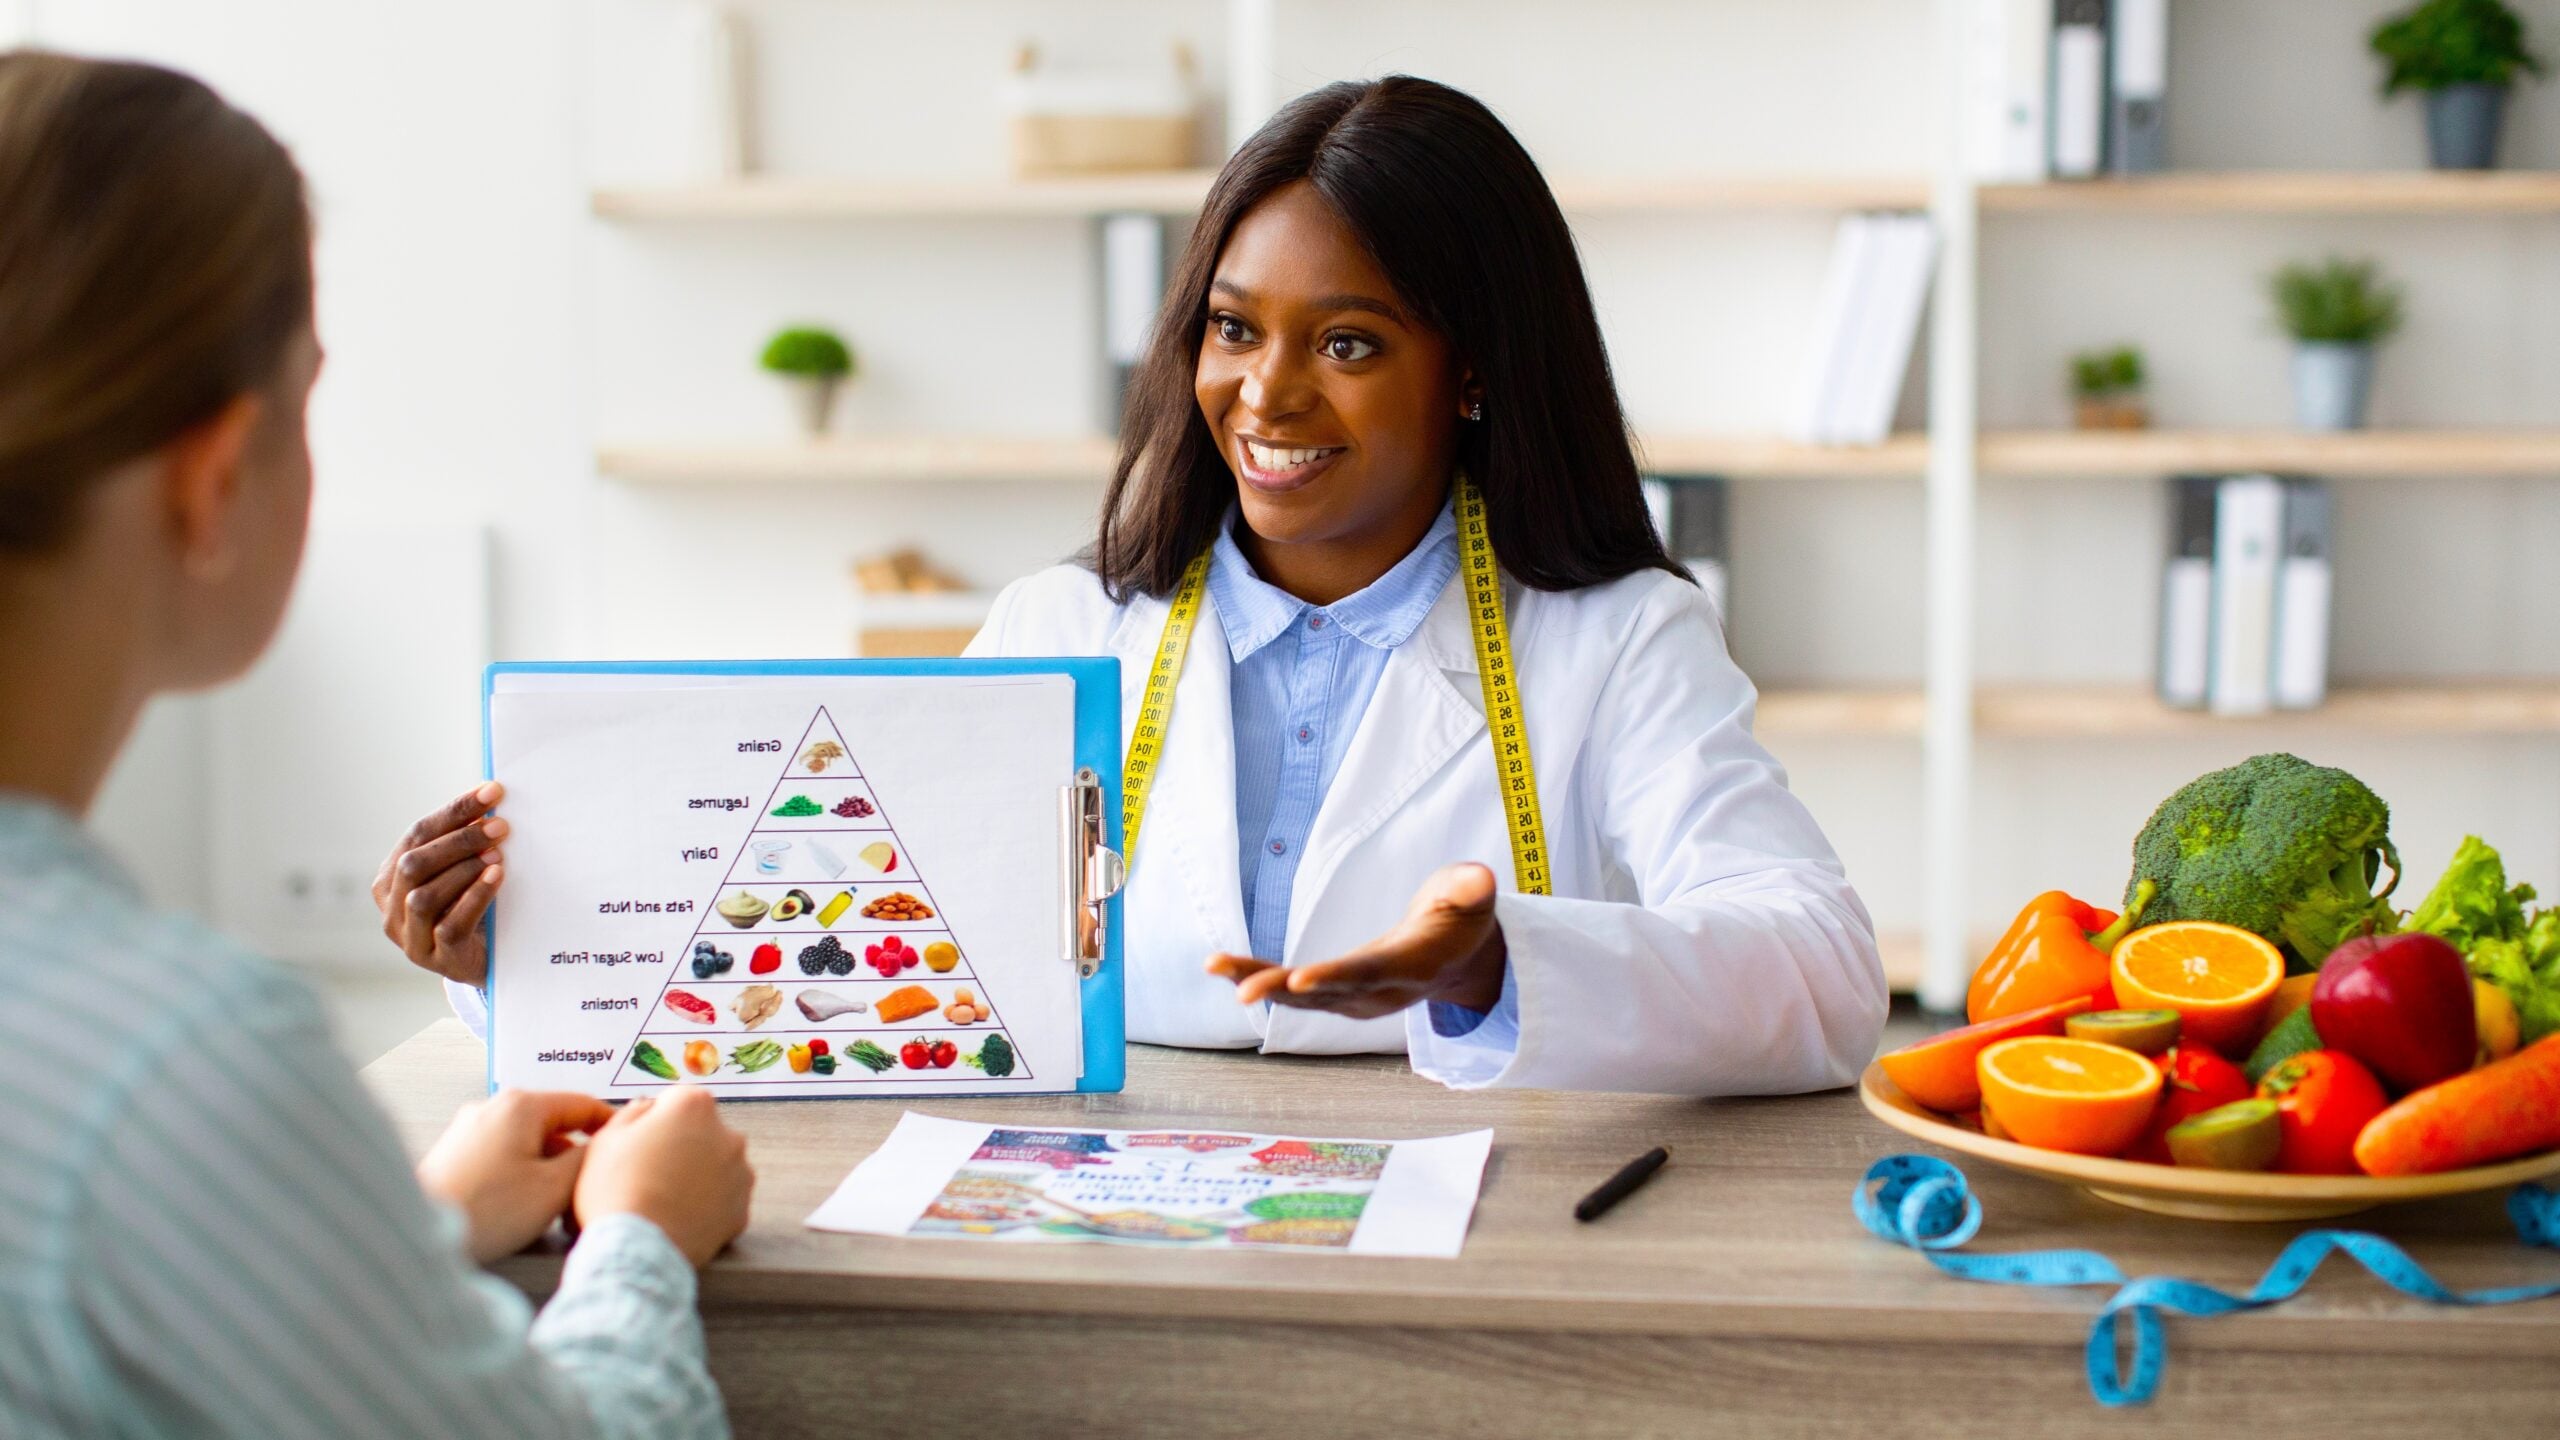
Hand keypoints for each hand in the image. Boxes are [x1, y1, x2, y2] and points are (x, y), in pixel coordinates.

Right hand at [375, 782, 507, 984]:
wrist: (486, 960)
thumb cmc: (472, 907)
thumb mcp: (460, 873)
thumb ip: (463, 844)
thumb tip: (491, 801)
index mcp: (390, 879)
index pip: (416, 835)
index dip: (454, 812)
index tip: (491, 792)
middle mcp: (391, 909)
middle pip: (413, 864)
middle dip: (458, 840)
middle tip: (499, 826)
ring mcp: (410, 938)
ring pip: (422, 897)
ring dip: (462, 870)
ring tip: (497, 854)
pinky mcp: (436, 959)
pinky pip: (447, 926)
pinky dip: (474, 897)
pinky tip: (496, 877)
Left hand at [417, 1089, 612, 1263]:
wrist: (419, 1236)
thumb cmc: (486, 1211)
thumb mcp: (554, 1187)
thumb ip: (587, 1160)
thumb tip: (598, 1148)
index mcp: (521, 1105)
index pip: (582, 1104)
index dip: (610, 1123)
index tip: (627, 1139)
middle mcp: (492, 1107)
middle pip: (552, 1123)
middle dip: (573, 1152)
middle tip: (589, 1183)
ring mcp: (468, 1129)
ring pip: (525, 1141)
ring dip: (545, 1166)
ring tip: (554, 1203)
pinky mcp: (453, 1153)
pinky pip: (500, 1155)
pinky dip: (519, 1172)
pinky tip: (520, 1204)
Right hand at [574, 1086, 753, 1267]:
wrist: (635, 1247)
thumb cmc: (615, 1188)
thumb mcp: (606, 1139)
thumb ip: (632, 1112)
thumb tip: (647, 1107)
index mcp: (694, 1106)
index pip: (676, 1100)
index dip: (653, 1121)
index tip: (639, 1143)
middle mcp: (728, 1134)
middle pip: (701, 1132)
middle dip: (681, 1146)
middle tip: (649, 1173)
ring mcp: (740, 1174)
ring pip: (716, 1167)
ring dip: (698, 1176)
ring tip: (664, 1199)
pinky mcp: (742, 1210)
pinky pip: (723, 1201)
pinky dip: (707, 1207)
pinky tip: (679, 1218)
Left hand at [1207, 862, 1506, 1019]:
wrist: (1456, 958)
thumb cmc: (1461, 919)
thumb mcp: (1472, 900)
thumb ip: (1470, 890)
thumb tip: (1478, 878)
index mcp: (1408, 967)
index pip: (1369, 974)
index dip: (1337, 978)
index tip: (1301, 980)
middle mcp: (1375, 991)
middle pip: (1324, 992)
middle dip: (1282, 990)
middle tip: (1243, 991)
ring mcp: (1352, 996)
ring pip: (1299, 994)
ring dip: (1257, 981)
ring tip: (1214, 966)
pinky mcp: (1334, 992)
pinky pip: (1290, 987)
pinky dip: (1257, 976)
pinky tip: (1223, 968)